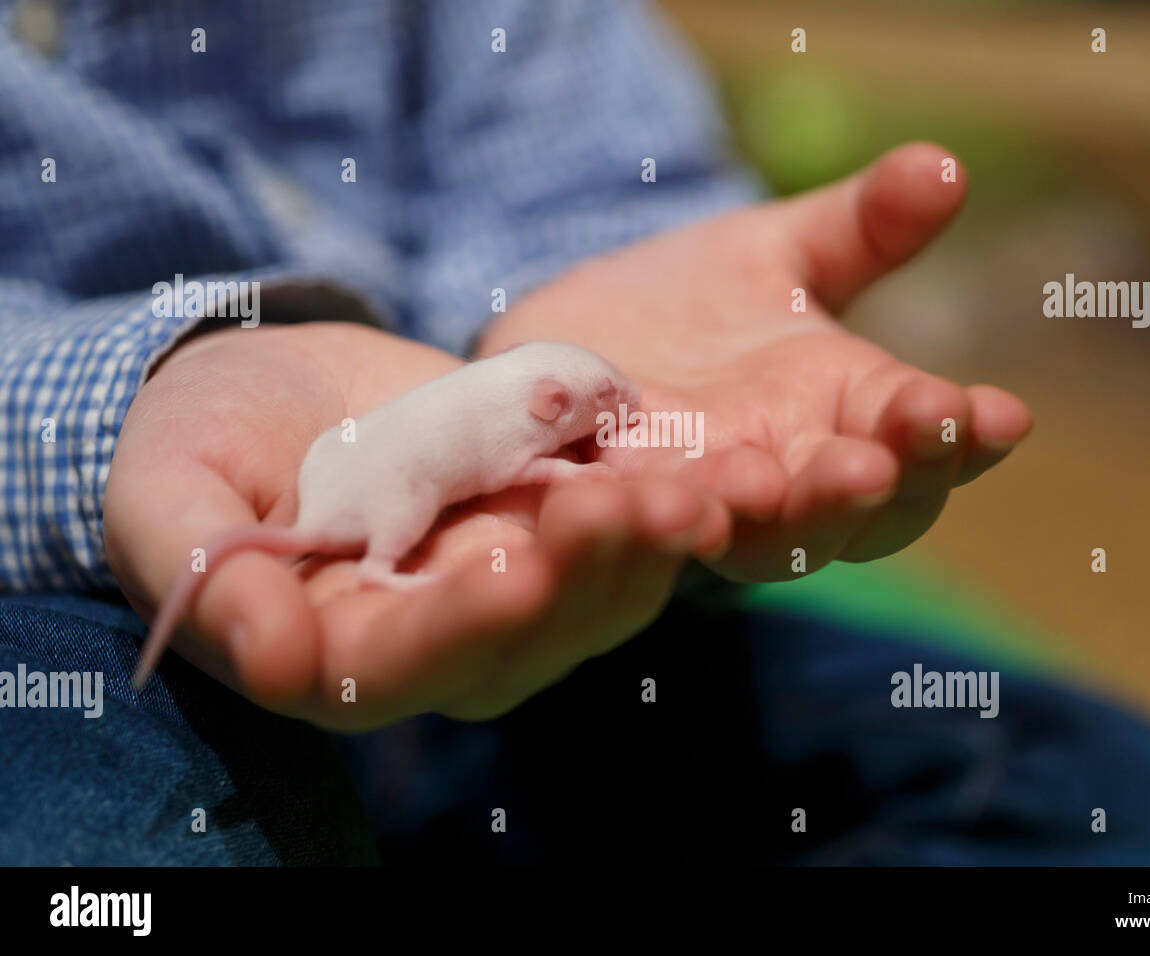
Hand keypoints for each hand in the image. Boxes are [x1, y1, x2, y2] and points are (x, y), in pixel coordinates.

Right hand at [103, 321, 728, 726]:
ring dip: (655, 537)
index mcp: (347, 654)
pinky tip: (715, 456)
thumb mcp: (168, 501)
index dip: (462, 624)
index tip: (512, 576)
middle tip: (653, 511)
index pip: (412, 661)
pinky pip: (625, 516)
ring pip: (602, 584)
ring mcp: (515, 582)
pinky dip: (667, 489)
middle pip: (536, 630)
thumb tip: (267, 660)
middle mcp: (447, 639)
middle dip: (595, 572)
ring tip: (701, 485)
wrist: (266, 393)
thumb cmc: (196, 450)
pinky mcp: (555, 523)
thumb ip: (208, 583)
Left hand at [474, 143, 1032, 579]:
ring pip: (758, 538)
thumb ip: (859, 226)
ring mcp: (709, 498)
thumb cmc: (700, 302)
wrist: (581, 337)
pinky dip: (650, 519)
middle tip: (878, 463)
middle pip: (856, 513)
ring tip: (764, 486)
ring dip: (769, 520)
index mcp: (849, 415)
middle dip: (876, 492)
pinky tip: (642, 501)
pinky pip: (644, 527)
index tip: (1001, 416)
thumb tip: (942, 168)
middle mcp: (792, 474)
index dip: (962, 438)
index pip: (923, 440)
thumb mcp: (778, 251)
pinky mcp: (624, 504)